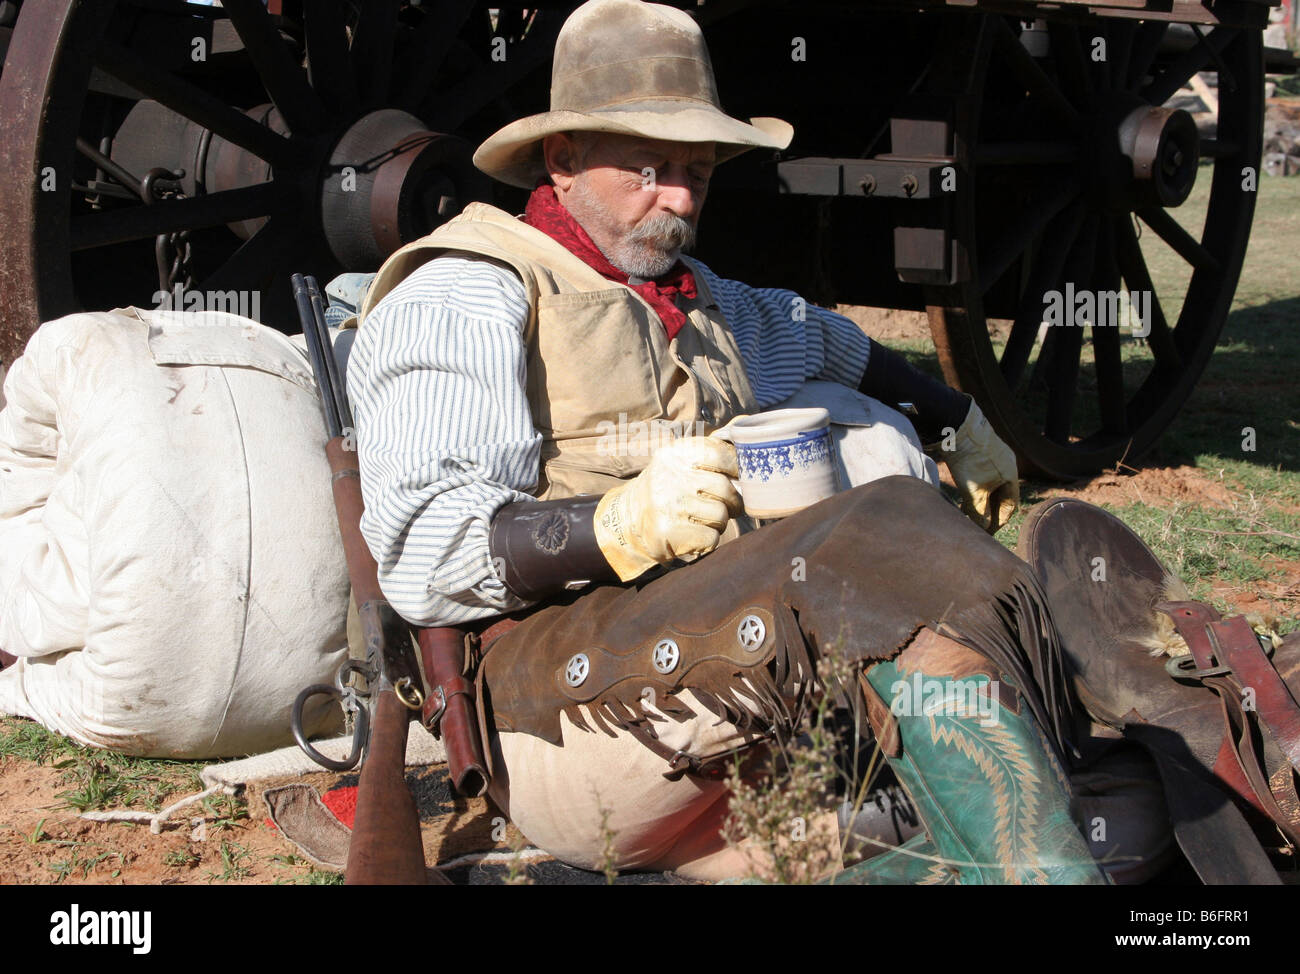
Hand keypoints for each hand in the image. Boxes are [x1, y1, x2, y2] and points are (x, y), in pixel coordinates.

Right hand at [594, 436, 742, 580]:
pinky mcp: (668, 532)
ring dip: (720, 522)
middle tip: (727, 507)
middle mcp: (670, 476)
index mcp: (675, 454)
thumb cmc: (664, 490)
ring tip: (705, 521)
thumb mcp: (678, 463)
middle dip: (732, 502)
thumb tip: (750, 444)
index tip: (739, 477)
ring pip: (721, 515)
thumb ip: (709, 453)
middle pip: (725, 488)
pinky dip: (710, 540)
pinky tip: (696, 535)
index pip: (720, 453)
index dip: (737, 467)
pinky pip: (712, 538)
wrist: (626, 522)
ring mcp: (668, 505)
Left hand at [942, 401, 1019, 532]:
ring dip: (979, 499)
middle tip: (976, 524)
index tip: (986, 532)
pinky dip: (974, 486)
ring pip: (989, 484)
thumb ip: (979, 512)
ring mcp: (993, 455)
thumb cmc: (968, 459)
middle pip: (1000, 495)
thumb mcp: (974, 491)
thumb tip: (981, 529)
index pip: (1009, 505)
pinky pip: (981, 474)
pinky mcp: (979, 450)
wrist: (956, 426)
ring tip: (966, 511)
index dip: (998, 521)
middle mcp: (1005, 464)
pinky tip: (962, 491)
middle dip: (988, 511)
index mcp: (1011, 474)